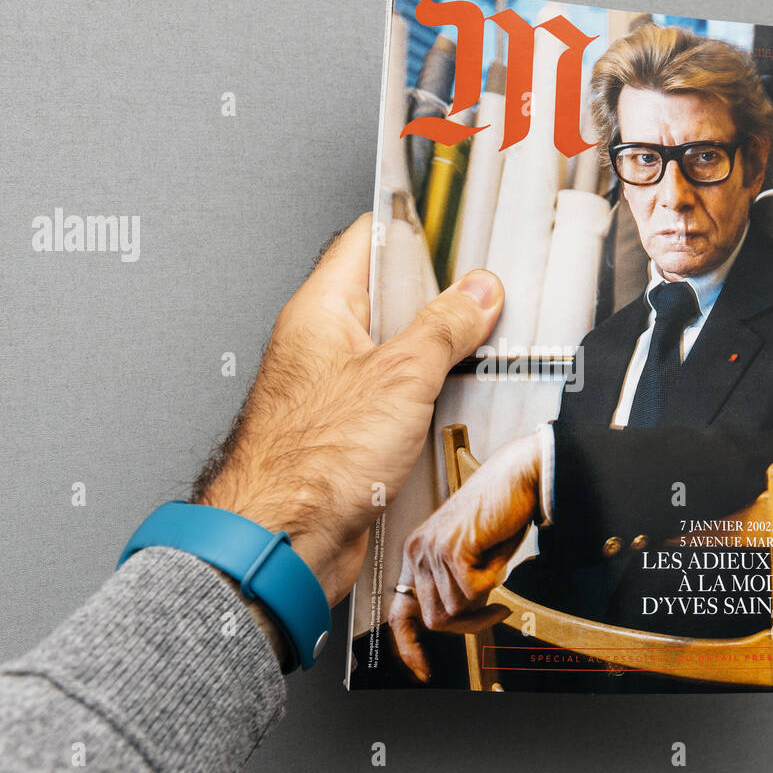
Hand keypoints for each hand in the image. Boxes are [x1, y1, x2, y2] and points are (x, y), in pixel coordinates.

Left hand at [194, 212, 503, 610]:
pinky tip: (460, 407)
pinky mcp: (353, 433)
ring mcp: (339, 390)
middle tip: (488, 302)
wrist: (284, 541)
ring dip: (442, 357)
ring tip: (485, 355)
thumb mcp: (400, 377)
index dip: (418, 232)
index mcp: (322, 311)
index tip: (463, 235)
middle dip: (443, 301)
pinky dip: (432, 401)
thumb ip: (444, 328)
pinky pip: (401, 400)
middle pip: (392, 299)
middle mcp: (325, 345)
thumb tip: (477, 292)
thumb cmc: (311, 463)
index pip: (369, 240)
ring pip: (401, 353)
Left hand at [388, 432, 540, 681]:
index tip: (422, 671)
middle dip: (469, 621)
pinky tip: (498, 558)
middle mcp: (417, 551)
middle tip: (496, 609)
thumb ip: (457, 584)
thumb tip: (461, 620)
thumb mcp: (472, 556)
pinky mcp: (452, 550)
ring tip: (496, 567)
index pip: (400, 612)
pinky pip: (474, 593)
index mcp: (417, 552)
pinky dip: (494, 582)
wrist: (517, 477)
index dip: (409, 646)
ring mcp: (432, 551)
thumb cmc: (500, 512)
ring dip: (485, 597)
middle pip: (436, 619)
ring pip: (457, 609)